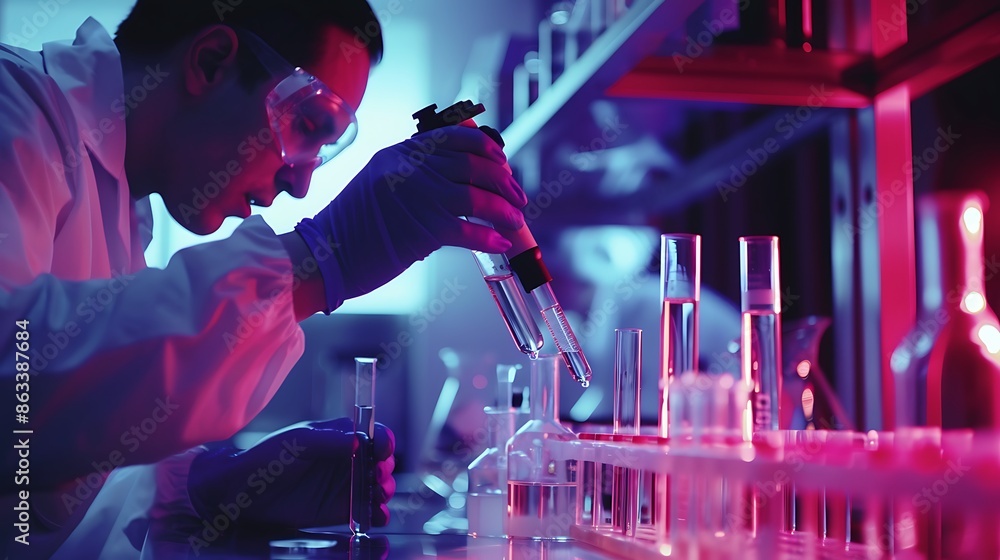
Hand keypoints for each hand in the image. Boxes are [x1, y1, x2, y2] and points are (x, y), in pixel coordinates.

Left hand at [187, 418, 394, 527]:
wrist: (241, 492)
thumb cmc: (266, 459)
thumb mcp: (297, 442)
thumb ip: (329, 440)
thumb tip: (358, 441)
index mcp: (339, 436)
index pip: (373, 435)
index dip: (384, 442)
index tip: (383, 452)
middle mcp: (346, 460)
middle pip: (380, 463)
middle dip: (385, 470)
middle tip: (377, 477)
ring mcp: (344, 486)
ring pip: (377, 487)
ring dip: (383, 491)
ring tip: (376, 495)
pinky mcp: (339, 511)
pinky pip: (366, 511)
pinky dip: (377, 513)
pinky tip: (375, 514)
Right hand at [295, 126, 527, 311]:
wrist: (326, 255)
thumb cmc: (355, 227)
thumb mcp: (382, 183)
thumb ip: (417, 174)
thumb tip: (463, 181)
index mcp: (402, 152)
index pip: (456, 137)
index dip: (487, 148)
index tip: (503, 161)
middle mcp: (411, 168)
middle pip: (473, 167)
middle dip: (503, 182)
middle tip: (518, 197)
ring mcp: (418, 197)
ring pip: (477, 197)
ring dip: (503, 210)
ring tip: (515, 221)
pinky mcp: (423, 230)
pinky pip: (469, 230)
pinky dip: (490, 237)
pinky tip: (501, 243)